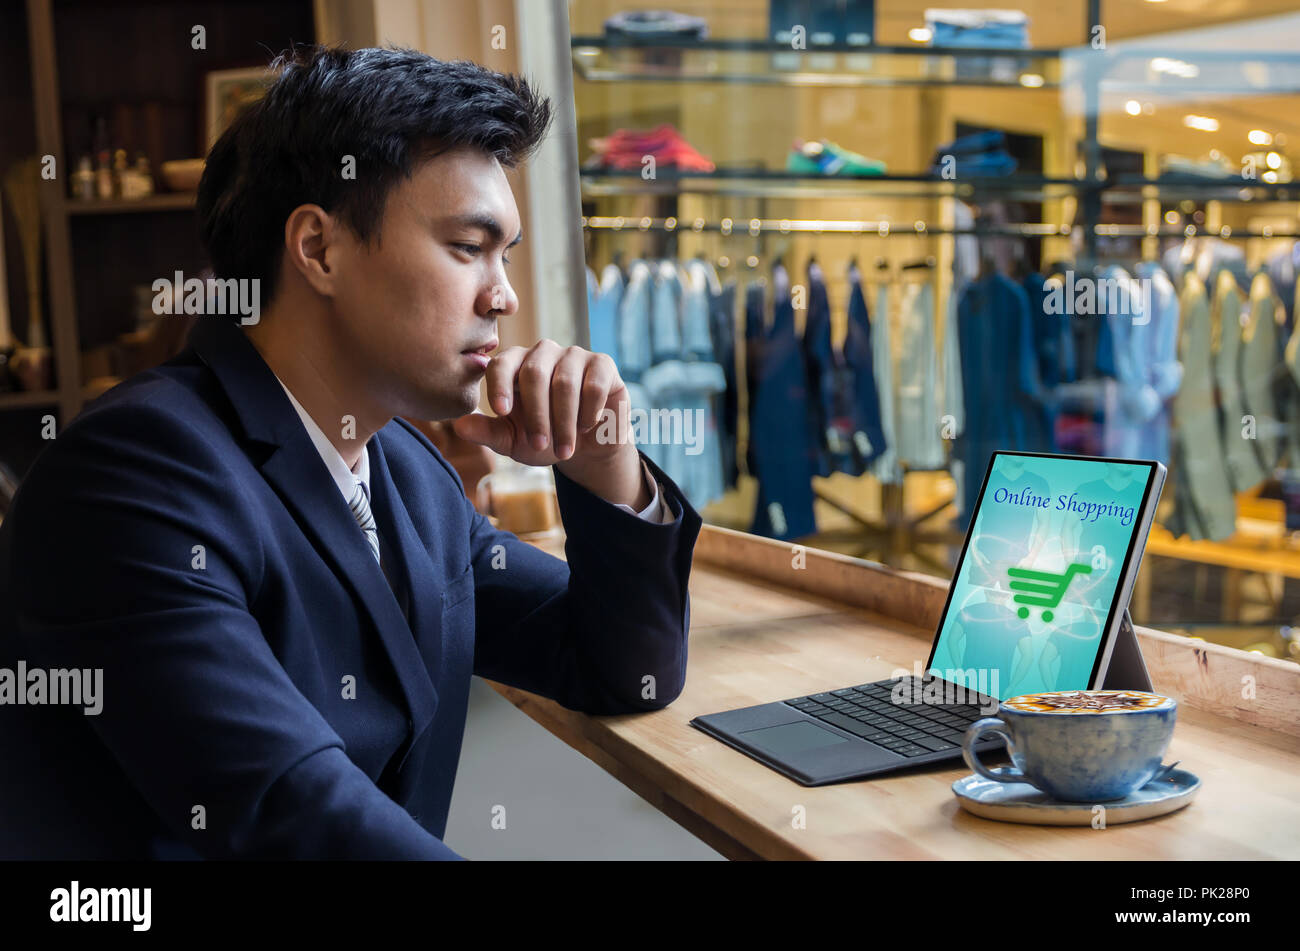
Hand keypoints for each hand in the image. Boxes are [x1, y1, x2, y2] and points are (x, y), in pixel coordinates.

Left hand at [451, 340, 648, 507]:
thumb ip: (488, 432)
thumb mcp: (512, 441)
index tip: (500, 412)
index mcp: (516, 365)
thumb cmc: (544, 439)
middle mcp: (544, 353)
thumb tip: (460, 425)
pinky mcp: (602, 364)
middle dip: (537, 414)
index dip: (499, 385)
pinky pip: (594, 384)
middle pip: (534, 372)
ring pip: (565, 381)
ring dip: (564, 422)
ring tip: (563, 449)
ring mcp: (575, 356)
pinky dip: (588, 411)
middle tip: (540, 446)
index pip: (501, 363)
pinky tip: (587, 427)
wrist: (586, 448)